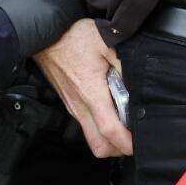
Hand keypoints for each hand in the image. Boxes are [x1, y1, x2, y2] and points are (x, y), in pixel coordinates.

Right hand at [34, 19, 132, 157]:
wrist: (45, 35)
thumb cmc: (73, 37)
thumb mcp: (105, 41)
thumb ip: (123, 62)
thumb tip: (137, 81)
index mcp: (92, 93)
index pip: (110, 131)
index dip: (127, 143)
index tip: (140, 143)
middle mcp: (80, 106)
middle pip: (99, 146)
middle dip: (118, 149)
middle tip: (134, 139)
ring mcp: (73, 106)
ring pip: (91, 138)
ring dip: (109, 140)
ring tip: (125, 127)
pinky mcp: (70, 103)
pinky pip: (85, 125)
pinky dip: (99, 128)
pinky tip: (111, 113)